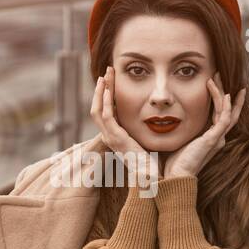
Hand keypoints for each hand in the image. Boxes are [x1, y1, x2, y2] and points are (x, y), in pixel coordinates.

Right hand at [90, 66, 159, 188]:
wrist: (150, 176)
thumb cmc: (151, 161)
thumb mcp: (143, 139)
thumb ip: (142, 129)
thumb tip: (151, 116)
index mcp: (114, 136)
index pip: (104, 112)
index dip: (106, 95)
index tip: (110, 81)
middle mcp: (108, 136)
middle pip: (97, 108)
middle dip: (101, 89)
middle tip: (106, 72)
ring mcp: (110, 137)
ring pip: (98, 109)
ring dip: (102, 91)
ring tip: (106, 75)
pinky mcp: (115, 138)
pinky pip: (107, 115)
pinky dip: (106, 101)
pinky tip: (109, 88)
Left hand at [162, 73, 245, 179]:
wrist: (171, 178)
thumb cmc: (169, 162)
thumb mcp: (174, 138)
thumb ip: (174, 127)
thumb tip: (162, 114)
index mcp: (208, 137)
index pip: (218, 114)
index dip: (218, 98)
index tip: (213, 82)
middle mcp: (216, 137)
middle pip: (227, 109)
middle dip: (224, 90)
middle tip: (219, 73)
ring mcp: (216, 138)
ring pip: (227, 110)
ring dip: (222, 92)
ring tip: (216, 76)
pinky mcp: (214, 139)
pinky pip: (224, 117)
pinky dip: (224, 104)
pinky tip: (223, 92)